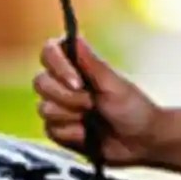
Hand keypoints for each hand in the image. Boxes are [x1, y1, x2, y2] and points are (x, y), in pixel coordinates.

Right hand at [33, 35, 162, 165]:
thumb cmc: (133, 109)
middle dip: (67, 97)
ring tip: (92, 119)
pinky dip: (71, 133)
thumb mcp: (113, 84)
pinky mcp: (59, 130)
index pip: (49, 53)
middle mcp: (64, 84)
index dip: (57, 66)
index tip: (78, 82)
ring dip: (71, 116)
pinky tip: (87, 134)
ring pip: (44, 108)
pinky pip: (51, 129)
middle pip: (40, 82)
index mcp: (77, 66)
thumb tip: (75, 36)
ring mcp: (60, 107)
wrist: (140, 143)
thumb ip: (91, 63)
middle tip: (93, 104)